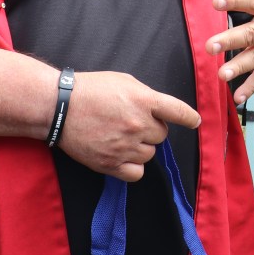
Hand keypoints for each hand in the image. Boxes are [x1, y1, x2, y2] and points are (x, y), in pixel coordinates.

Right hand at [59, 71, 198, 182]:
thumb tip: (159, 109)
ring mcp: (125, 146)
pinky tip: (124, 156)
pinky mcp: (110, 164)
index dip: (190, 118)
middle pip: (162, 135)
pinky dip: (134, 167)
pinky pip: (137, 173)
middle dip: (152, 129)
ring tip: (122, 136)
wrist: (59, 107)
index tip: (194, 122)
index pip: (178, 112)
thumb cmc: (91, 89)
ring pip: (150, 154)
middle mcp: (138, 124)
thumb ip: (146, 96)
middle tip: (132, 122)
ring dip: (142, 147)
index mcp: (144, 100)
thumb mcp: (124, 81)